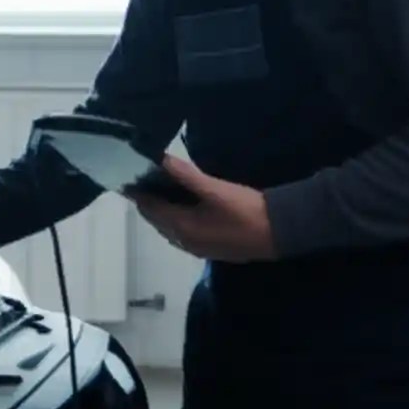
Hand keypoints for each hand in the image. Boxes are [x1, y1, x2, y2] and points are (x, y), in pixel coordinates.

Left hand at [132, 155, 276, 262]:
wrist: (281, 233)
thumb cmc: (246, 210)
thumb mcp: (216, 189)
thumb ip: (187, 175)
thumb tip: (162, 159)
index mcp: (182, 227)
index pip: (149, 208)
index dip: (137, 193)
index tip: (127, 178)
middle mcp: (184, 241)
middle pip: (155, 220)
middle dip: (146, 202)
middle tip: (140, 181)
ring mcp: (197, 248)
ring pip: (168, 228)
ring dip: (159, 212)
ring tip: (156, 190)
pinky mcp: (210, 249)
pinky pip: (181, 233)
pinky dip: (174, 219)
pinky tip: (180, 206)